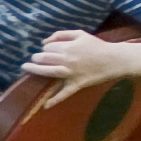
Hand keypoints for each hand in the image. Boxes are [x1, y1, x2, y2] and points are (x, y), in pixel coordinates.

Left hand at [21, 29, 139, 91]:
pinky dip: (55, 100)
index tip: (45, 50)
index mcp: (68, 47)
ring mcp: (71, 73)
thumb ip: (62, 35)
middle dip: (36, 57)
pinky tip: (45, 105)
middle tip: (34, 58)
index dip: (45, 48)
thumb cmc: (97, 46)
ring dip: (35, 70)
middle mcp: (67, 60)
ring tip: (27, 68)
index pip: (48, 48)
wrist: (114, 59)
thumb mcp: (80, 34)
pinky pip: (64, 93)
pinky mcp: (76, 84)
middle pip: (44, 58)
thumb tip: (44, 41)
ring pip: (48, 72)